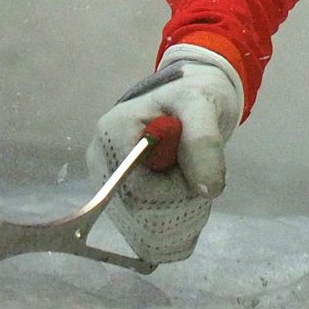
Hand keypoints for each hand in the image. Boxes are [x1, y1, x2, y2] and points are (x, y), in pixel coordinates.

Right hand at [89, 43, 244, 264]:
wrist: (190, 99)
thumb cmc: (193, 95)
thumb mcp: (203, 107)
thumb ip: (204, 143)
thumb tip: (208, 190)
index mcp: (112, 132)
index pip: (134, 187)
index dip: (170, 190)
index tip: (193, 173)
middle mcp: (100, 156)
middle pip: (134, 203)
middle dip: (173, 195)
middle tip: (194, 170)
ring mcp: (106, 174)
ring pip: (138, 212)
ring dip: (172, 201)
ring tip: (186, 170)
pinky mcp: (117, 188)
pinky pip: (141, 213)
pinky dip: (167, 205)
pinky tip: (178, 182)